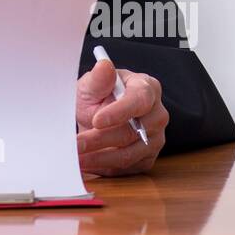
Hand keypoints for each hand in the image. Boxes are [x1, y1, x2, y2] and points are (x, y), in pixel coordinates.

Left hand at [75, 58, 168, 175]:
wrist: (98, 117)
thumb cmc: (98, 96)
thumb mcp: (92, 85)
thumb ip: (98, 78)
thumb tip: (104, 65)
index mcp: (147, 88)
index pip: (139, 101)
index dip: (118, 112)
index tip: (96, 120)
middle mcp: (157, 114)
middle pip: (133, 132)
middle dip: (101, 139)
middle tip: (77, 144)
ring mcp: (155, 138)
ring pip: (129, 154)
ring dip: (99, 157)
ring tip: (77, 157)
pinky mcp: (147, 158)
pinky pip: (127, 168)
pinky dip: (105, 168)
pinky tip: (87, 163)